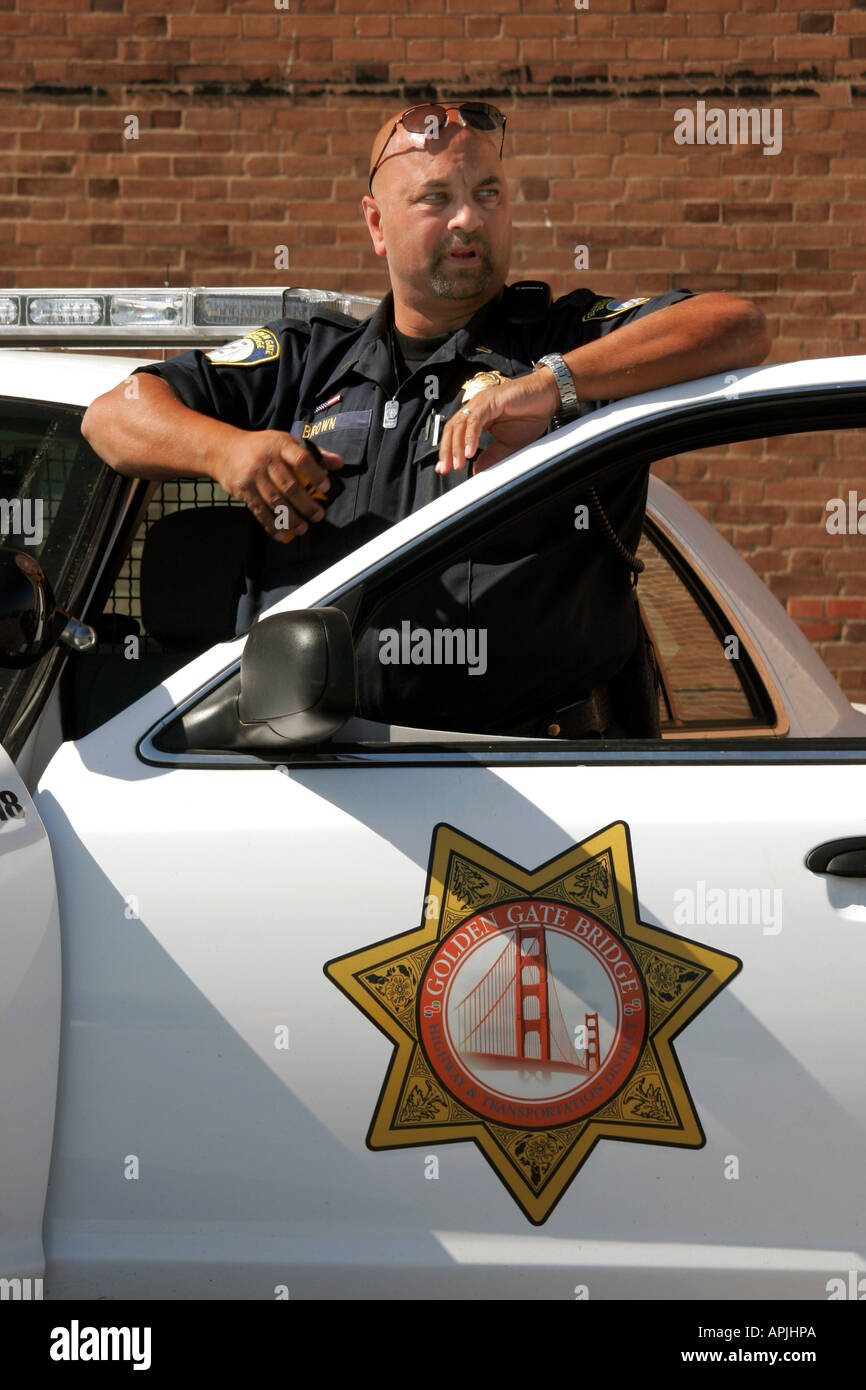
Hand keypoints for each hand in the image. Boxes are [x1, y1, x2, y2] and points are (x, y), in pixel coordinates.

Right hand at [213, 430, 343, 540]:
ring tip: (303, 528)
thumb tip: (339, 463)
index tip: (326, 488)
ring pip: (275, 501)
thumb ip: (313, 453)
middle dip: (306, 504)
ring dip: (291, 518)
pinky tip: (281, 534)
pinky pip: (259, 510)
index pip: (301, 459)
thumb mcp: (286, 442)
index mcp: (281, 444)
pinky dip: (271, 524)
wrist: (224, 450)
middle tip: (318, 516)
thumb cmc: (262, 447)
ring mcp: (253, 475)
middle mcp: (266, 459)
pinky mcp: (243, 489)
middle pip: (289, 485)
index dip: (315, 474)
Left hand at [436, 368, 561, 475]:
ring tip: (457, 463)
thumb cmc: (531, 415)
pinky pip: (476, 420)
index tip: (444, 469)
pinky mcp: (490, 401)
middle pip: (452, 430)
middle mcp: (476, 409)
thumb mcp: (508, 444)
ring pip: (460, 425)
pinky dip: (471, 436)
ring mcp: (481, 403)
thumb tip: (477, 471)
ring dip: (456, 446)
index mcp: (477, 418)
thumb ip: (492, 456)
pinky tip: (470, 452)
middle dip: (446, 451)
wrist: (548, 397)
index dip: (448, 452)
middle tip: (445, 469)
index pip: (456, 435)